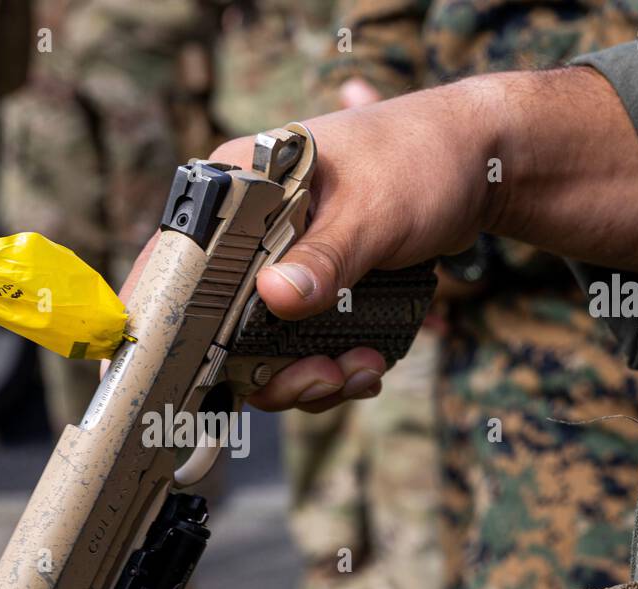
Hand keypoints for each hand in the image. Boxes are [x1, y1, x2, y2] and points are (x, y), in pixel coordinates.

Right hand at [120, 80, 495, 412]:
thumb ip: (326, 256)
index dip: (157, 327)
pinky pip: (298, 350)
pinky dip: (329, 372)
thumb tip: (276, 296)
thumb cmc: (422, 157)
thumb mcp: (375, 210)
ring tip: (355, 371)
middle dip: (265, 370)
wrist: (480, 163)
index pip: (173, 263)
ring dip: (305, 378)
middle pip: (216, 326)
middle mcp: (245, 233)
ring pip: (260, 351)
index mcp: (238, 188)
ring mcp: (276, 267)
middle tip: (318, 379)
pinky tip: (366, 365)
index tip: (162, 382)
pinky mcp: (309, 293)